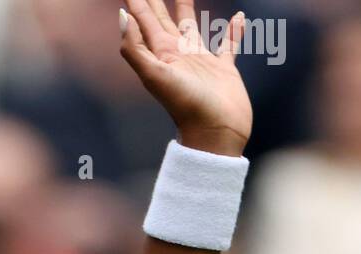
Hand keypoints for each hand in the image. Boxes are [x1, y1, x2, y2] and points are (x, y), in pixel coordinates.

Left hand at [120, 1, 252, 156]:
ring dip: (186, 10)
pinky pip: (228, 44)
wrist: (215, 134)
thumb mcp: (155, 76)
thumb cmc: (185, 107)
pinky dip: (233, 30)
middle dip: (155, 3)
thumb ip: (135, 49)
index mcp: (161, 56)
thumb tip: (122, 15)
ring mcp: (201, 62)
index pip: (145, 22)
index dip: (138, 5)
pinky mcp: (224, 70)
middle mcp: (179, 56)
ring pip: (191, 28)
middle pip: (163, 22)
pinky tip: (239, 16)